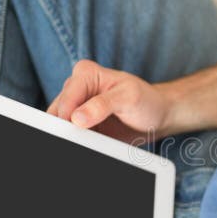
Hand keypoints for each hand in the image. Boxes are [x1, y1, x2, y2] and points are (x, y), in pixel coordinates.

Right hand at [48, 60, 175, 143]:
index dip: (69, 119)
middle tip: (83, 141)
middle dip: (67, 129)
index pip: (66, 100)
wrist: (157, 115)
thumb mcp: (129, 98)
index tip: (79, 132)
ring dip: (72, 137)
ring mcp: (77, 106)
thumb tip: (77, 118)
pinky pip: (70, 134)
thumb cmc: (146, 100)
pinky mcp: (80, 123)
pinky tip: (91, 144)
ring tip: (92, 142)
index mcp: (86, 73)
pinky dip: (77, 141)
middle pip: (59, 113)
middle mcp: (77, 87)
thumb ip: (103, 105)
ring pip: (61, 126)